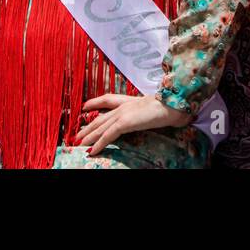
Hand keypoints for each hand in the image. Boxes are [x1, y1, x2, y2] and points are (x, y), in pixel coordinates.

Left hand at [75, 94, 191, 155]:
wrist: (172, 106)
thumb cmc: (168, 108)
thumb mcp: (153, 111)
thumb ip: (146, 113)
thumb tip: (148, 117)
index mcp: (129, 101)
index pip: (108, 99)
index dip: (95, 102)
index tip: (85, 106)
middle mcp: (123, 106)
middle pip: (100, 117)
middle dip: (88, 126)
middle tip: (78, 134)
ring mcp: (122, 114)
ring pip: (100, 127)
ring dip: (89, 136)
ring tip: (79, 143)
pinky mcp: (124, 122)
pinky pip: (107, 135)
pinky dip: (98, 143)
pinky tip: (92, 150)